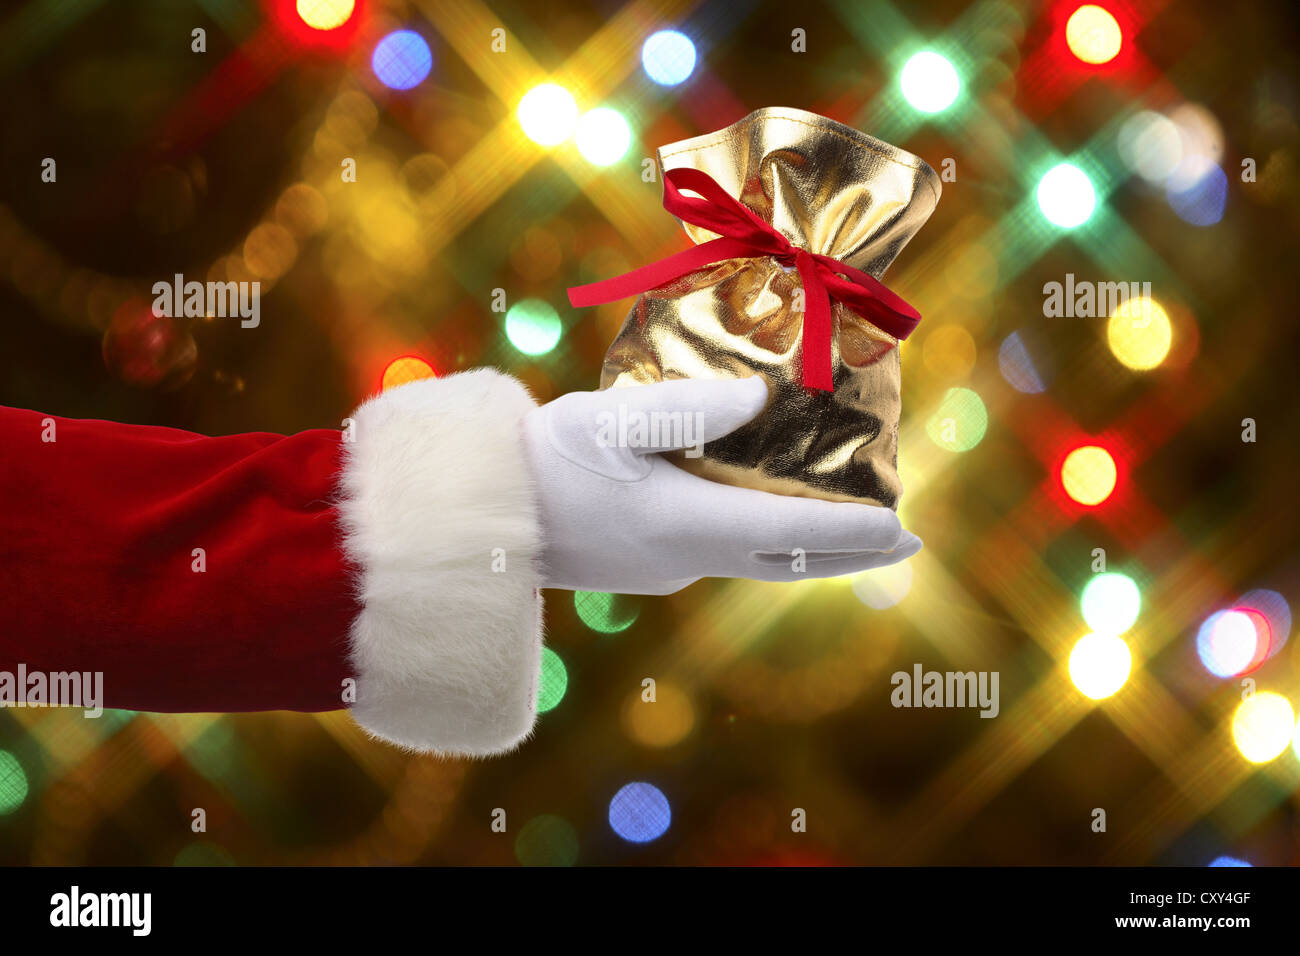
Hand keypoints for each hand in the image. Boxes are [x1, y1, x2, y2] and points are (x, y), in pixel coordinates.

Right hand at [523, 376, 921, 594]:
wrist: (483, 516)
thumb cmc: (541, 460)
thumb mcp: (609, 421)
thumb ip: (688, 411)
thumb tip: (762, 398)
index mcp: (681, 524)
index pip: (788, 533)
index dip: (850, 534)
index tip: (902, 529)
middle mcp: (683, 558)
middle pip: (786, 561)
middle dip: (848, 554)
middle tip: (904, 543)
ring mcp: (665, 569)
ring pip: (757, 559)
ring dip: (810, 549)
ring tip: (854, 532)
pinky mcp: (647, 565)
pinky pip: (726, 553)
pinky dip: (767, 541)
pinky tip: (770, 518)